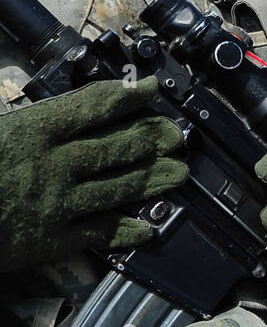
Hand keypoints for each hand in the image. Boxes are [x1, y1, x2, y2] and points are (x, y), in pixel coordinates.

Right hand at [0, 76, 187, 272]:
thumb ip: (28, 118)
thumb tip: (58, 107)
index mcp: (34, 130)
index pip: (93, 107)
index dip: (128, 96)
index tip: (152, 87)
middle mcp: (54, 165)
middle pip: (117, 148)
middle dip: (153, 139)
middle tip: (178, 135)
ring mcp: (57, 204)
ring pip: (118, 189)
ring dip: (153, 181)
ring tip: (179, 174)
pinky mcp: (51, 239)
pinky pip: (99, 234)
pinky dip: (126, 231)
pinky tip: (148, 229)